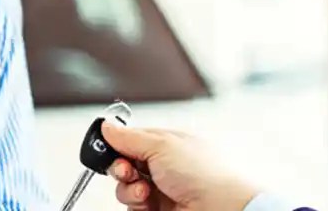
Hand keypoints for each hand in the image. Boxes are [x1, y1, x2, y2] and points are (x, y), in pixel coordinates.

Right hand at [101, 121, 259, 210]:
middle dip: (120, 169)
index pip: (131, 140)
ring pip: (126, 190)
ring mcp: (161, 190)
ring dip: (129, 191)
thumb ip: (130, 137)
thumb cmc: (204, 174)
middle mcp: (164, 166)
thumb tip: (107, 126)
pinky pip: (133, 209)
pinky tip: (148, 206)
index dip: (117, 145)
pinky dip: (135, 207)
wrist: (220, 209)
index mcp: (168, 143)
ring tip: (145, 193)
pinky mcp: (159, 210)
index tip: (109, 149)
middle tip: (127, 172)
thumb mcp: (162, 145)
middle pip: (125, 166)